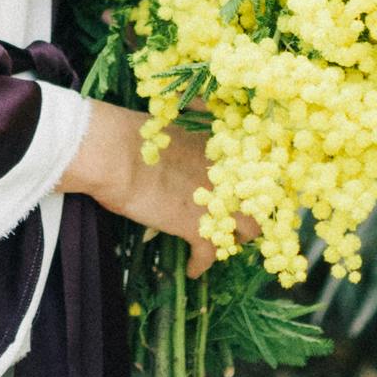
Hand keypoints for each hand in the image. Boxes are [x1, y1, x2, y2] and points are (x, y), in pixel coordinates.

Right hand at [59, 104, 251, 275]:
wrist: (116, 155)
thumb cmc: (139, 132)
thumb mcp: (180, 114)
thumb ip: (203, 114)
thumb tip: (208, 107)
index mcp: (228, 149)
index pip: (258, 172)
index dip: (254, 185)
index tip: (243, 192)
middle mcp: (232, 177)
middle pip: (259, 203)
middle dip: (249, 214)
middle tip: (231, 219)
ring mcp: (218, 204)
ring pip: (246, 232)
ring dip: (233, 238)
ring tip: (218, 244)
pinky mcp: (196, 228)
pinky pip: (208, 255)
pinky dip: (200, 264)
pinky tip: (192, 269)